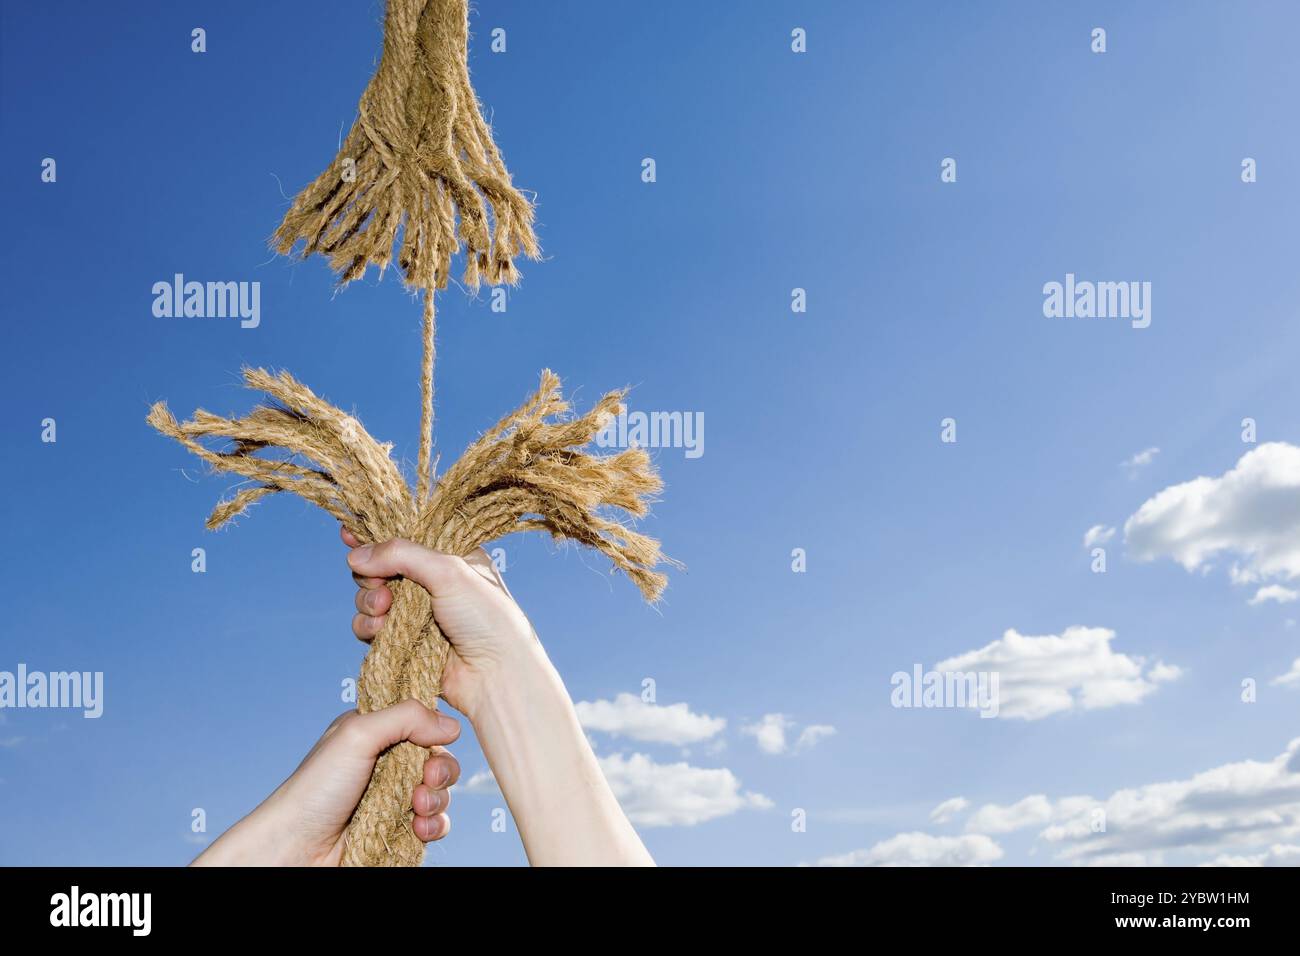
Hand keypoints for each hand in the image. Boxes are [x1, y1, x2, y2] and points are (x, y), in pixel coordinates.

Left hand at [192, 699, 460, 865]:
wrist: (296, 848)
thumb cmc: (315, 789)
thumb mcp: (357, 735)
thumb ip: (406, 717)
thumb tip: (452, 725)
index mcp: (375, 734)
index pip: (422, 725)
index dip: (435, 734)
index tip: (434, 742)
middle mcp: (386, 764)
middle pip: (437, 759)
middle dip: (441, 770)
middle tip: (427, 779)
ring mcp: (393, 798)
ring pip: (439, 793)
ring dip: (437, 799)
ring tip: (417, 807)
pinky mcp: (398, 829)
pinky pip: (434, 824)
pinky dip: (434, 825)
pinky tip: (419, 828)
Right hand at [342, 529, 539, 720]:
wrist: (495, 675)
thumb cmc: (486, 617)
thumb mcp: (448, 571)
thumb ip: (401, 555)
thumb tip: (355, 555)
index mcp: (450, 556)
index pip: (406, 536)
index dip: (377, 534)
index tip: (349, 533)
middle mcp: (432, 582)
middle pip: (381, 567)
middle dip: (372, 574)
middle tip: (382, 585)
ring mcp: (417, 612)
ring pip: (371, 597)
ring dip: (368, 601)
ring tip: (384, 609)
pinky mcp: (405, 641)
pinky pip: (371, 627)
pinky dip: (369, 627)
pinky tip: (380, 631)